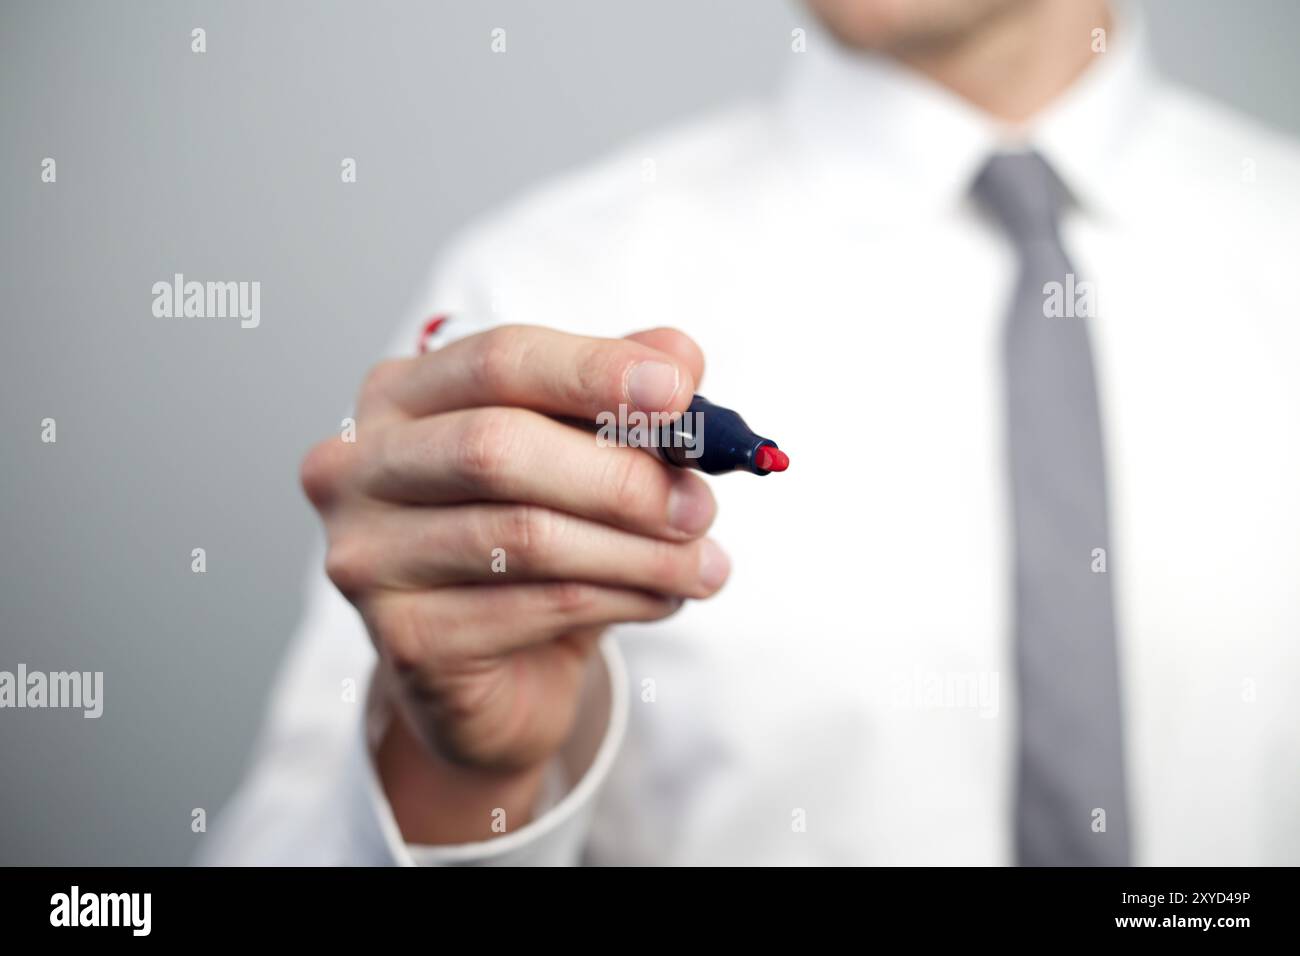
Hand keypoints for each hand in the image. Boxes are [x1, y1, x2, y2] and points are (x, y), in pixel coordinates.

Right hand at [299, 325, 728, 840]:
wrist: (494, 674)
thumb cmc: (534, 541)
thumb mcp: (582, 457)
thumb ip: (622, 398)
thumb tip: (680, 359)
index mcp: (402, 396)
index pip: (498, 361)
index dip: (592, 371)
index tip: (678, 394)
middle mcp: (359, 467)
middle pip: (497, 447)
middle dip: (620, 476)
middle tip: (701, 505)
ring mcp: (366, 555)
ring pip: (523, 536)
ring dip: (639, 551)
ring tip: (704, 564)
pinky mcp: (401, 638)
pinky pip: (531, 608)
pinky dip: (620, 600)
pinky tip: (662, 599)